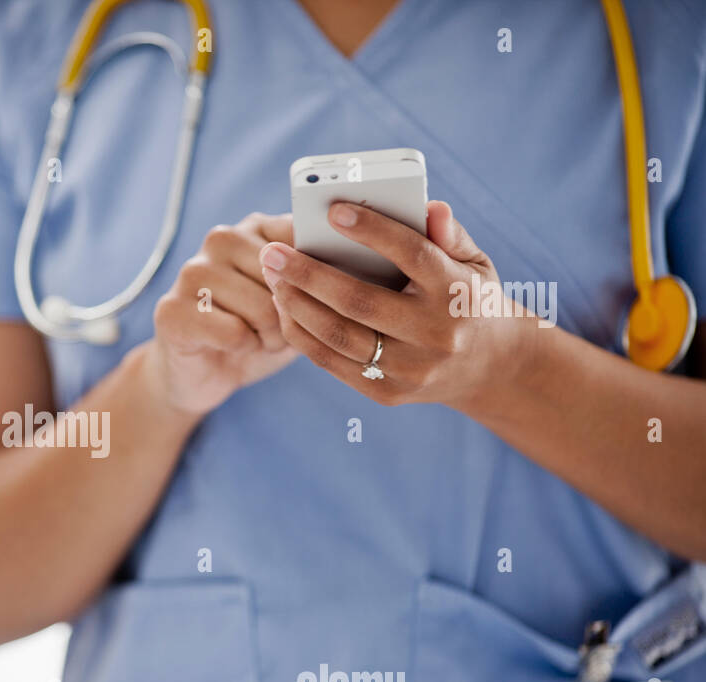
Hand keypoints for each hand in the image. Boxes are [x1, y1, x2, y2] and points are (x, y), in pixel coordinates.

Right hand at [148, 213, 299, 415]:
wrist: (207, 372)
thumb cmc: (259, 331)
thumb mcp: (298, 300)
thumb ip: (318, 276)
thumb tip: (336, 269)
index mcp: (256, 227)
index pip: (304, 239)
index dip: (317, 281)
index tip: (310, 299)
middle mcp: (221, 238)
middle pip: (285, 281)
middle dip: (290, 318)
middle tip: (273, 329)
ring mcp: (192, 271)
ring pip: (263, 310)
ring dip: (268, 338)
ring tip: (254, 338)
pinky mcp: (172, 308)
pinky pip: (234, 333)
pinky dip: (242, 349)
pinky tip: (229, 347)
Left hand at [259, 201, 532, 409]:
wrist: (490, 368)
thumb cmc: (469, 300)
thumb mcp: (474, 263)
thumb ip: (449, 234)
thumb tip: (429, 207)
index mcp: (456, 293)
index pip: (412, 254)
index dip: (372, 230)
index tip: (333, 210)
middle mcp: (434, 335)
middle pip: (358, 302)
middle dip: (308, 274)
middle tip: (272, 251)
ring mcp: (410, 370)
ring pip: (338, 336)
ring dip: (296, 305)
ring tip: (272, 277)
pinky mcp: (387, 394)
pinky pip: (332, 363)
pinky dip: (302, 335)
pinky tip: (284, 309)